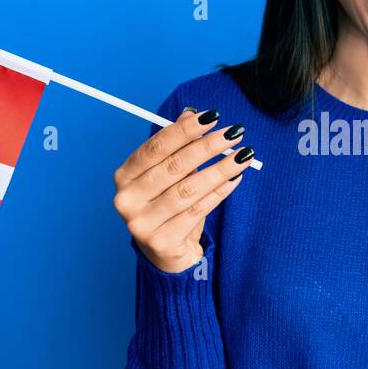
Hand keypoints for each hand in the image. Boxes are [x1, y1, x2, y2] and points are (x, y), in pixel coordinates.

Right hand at [112, 107, 252, 272]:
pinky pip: (198, 211)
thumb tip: (192, 114)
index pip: (156, 147)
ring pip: (189, 189)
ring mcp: (142, 223)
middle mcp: (127, 199)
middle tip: (235, 133)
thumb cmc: (167, 208)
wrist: (165, 255)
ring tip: (242, 156)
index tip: (212, 116)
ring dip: (220, 169)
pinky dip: (219, 193)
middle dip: (208, 146)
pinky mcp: (162, 242)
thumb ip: (177, 147)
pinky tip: (235, 179)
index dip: (185, 130)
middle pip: (174, 166)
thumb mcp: (169, 176)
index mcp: (125, 176)